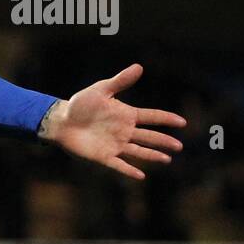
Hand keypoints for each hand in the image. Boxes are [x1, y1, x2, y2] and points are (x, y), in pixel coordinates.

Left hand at [38, 64, 184, 180]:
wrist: (60, 121)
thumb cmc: (80, 105)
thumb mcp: (101, 91)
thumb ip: (120, 82)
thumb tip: (139, 67)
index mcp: (127, 115)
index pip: (152, 117)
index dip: (166, 119)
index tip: (182, 122)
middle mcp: (124, 132)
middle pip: (149, 137)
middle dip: (164, 141)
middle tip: (180, 146)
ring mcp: (115, 145)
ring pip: (139, 151)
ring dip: (153, 155)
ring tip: (167, 159)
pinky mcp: (103, 156)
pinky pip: (119, 164)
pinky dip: (129, 170)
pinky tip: (141, 176)